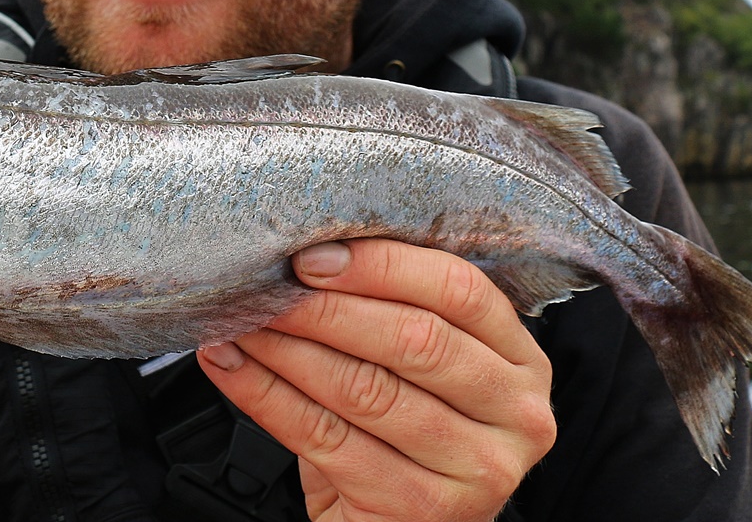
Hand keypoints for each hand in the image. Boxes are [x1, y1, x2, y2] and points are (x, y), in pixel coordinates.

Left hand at [198, 239, 554, 521]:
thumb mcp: (418, 372)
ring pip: (365, 388)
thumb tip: (308, 255)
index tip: (313, 256)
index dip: (381, 266)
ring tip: (242, 324)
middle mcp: (515, 415)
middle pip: (414, 338)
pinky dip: (266, 395)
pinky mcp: (422, 510)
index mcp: (519, 361)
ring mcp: (476, 469)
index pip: (459, 290)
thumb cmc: (400, 438)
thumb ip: (389, 312)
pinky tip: (232, 368)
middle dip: (327, 308)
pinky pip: (327, 437)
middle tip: (268, 290)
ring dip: (288, 349)